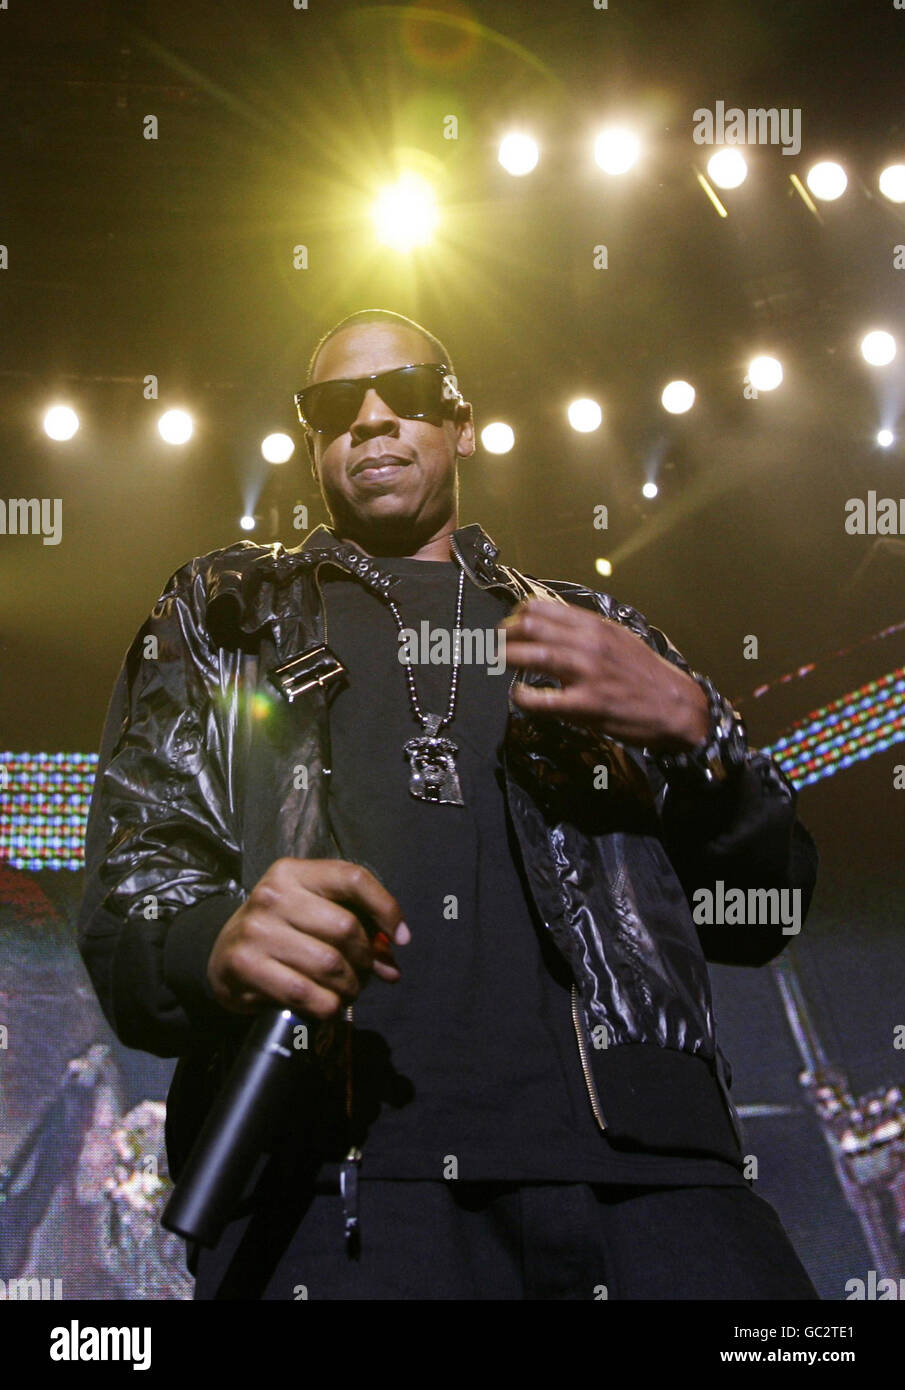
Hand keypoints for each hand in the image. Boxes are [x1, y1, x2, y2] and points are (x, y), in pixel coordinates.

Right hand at [207, 858, 409, 1018]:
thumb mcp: (314, 916)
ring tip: (347, 991)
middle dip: (365, 959)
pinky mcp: (244, 965)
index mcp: (294, 873)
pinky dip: (328, 1006)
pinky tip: (328, 1006)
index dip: (386, 908)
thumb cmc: (281, 932)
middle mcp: (273, 895)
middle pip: (346, 928)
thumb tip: (392, 966)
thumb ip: (356, 931)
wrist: (222, 956)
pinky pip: (306, 993)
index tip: (400, 938)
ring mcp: (256, 930)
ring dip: (349, 987)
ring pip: (329, 965)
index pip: (353, 878)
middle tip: (364, 974)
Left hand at [499, 598, 709, 752]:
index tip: (511, 625)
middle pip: (531, 626)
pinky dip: (522, 696)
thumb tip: (551, 625)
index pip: (542, 607)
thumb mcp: (618, 639)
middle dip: (505, 634)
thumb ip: (586, 632)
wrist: (676, 705)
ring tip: (500, 661)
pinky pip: (542, 698)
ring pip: (533, 655)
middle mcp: (589, 644)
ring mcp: (587, 673)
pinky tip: (519, 695)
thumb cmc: (645, 675)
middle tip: (498, 644)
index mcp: (596, 625)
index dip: (517, 615)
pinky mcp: (587, 704)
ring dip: (508, 657)